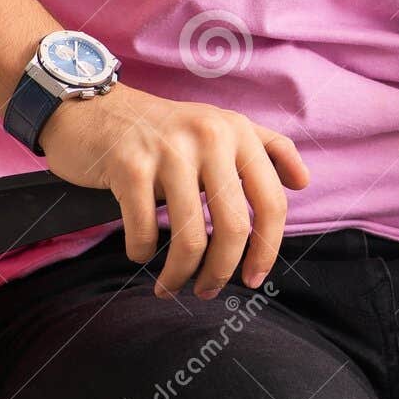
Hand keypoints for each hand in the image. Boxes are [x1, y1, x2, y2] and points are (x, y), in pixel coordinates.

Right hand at [40, 83, 308, 297]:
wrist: (94, 107)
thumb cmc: (162, 129)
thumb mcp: (220, 125)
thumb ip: (267, 148)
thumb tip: (304, 182)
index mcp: (238, 131)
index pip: (272, 202)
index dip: (268, 249)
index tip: (254, 278)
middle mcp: (210, 136)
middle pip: (234, 227)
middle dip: (222, 272)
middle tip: (208, 291)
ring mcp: (169, 150)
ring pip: (190, 238)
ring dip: (180, 275)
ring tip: (170, 287)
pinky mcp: (129, 166)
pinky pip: (145, 231)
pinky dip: (142, 253)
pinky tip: (139, 252)